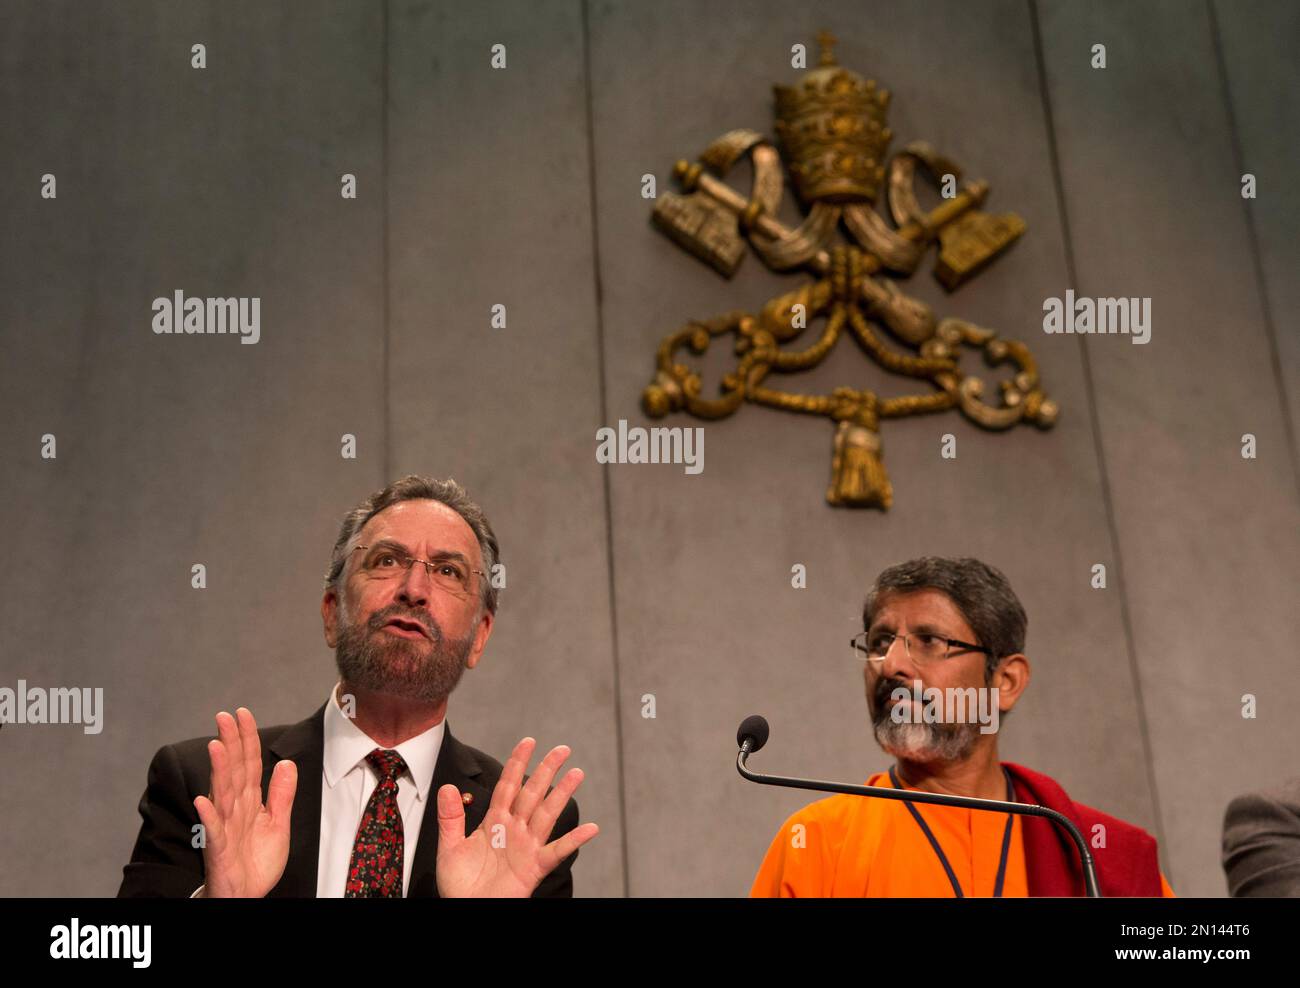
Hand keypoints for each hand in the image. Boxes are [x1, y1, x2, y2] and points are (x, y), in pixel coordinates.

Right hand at [192, 707, 296, 897]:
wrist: (245, 895)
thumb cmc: (256, 861)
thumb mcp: (278, 823)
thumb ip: (282, 794)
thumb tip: (287, 763)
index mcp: (249, 801)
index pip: (249, 763)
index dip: (247, 739)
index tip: (242, 714)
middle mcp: (234, 809)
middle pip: (233, 771)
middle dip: (230, 743)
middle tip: (224, 716)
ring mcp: (225, 827)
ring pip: (222, 794)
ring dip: (219, 770)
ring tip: (216, 746)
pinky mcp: (219, 849)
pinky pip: (214, 831)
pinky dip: (208, 816)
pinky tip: (203, 800)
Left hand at [435, 737, 597, 896]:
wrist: (466, 911)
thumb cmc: (459, 885)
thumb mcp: (449, 848)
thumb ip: (450, 818)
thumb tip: (446, 787)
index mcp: (494, 821)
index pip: (508, 786)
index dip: (517, 764)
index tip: (528, 742)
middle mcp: (514, 830)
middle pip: (532, 794)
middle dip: (547, 770)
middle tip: (562, 749)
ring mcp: (526, 847)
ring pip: (547, 815)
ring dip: (562, 794)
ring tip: (576, 773)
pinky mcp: (534, 867)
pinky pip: (556, 851)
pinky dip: (574, 840)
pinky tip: (591, 828)